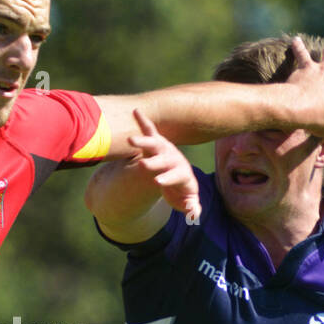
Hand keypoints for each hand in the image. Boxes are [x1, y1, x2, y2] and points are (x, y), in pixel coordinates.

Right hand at [128, 108, 200, 222]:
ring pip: (155, 144)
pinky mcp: (156, 143)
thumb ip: (191, 207)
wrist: (178, 176)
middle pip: (164, 159)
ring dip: (143, 141)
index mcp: (183, 173)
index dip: (168, 178)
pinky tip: (136, 111)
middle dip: (154, 163)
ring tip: (130, 139)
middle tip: (142, 166)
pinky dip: (143, 121)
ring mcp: (165, 150)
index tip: (157, 182)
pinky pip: (150, 131)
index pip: (177, 174)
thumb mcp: (186, 201)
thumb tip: (193, 212)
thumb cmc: (180, 191)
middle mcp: (174, 159)